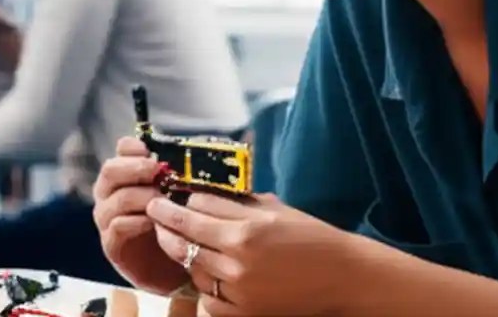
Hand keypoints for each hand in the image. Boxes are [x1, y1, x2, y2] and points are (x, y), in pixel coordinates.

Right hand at [93, 137, 188, 294]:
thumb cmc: (172, 224)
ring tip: (165, 202)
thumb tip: (186, 153)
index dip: (133, 148)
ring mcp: (106, 219)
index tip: (150, 151)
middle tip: (158, 171)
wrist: (169, 268)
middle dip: (135, 168)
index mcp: (123, 175)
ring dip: (143, 197)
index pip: (121, 150)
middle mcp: (108, 193)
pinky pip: (118, 226)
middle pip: (110, 170)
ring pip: (118, 198)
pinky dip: (138, 222)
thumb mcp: (175, 195)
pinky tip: (154, 223)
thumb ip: (173, 174)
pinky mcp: (110, 244)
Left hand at [147, 192, 355, 316]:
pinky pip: (208, 299)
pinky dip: (204, 286)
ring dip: (184, 254)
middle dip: (165, 222)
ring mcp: (239, 289)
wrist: (342, 277)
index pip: (196, 208)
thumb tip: (201, 194)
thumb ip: (238, 203)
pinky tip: (206, 273)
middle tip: (155, 211)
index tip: (165, 195)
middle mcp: (238, 259)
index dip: (179, 200)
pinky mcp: (245, 312)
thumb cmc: (312, 237)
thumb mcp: (275, 209)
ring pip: (192, 268)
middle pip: (185, 237)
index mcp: (247, 228)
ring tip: (180, 242)